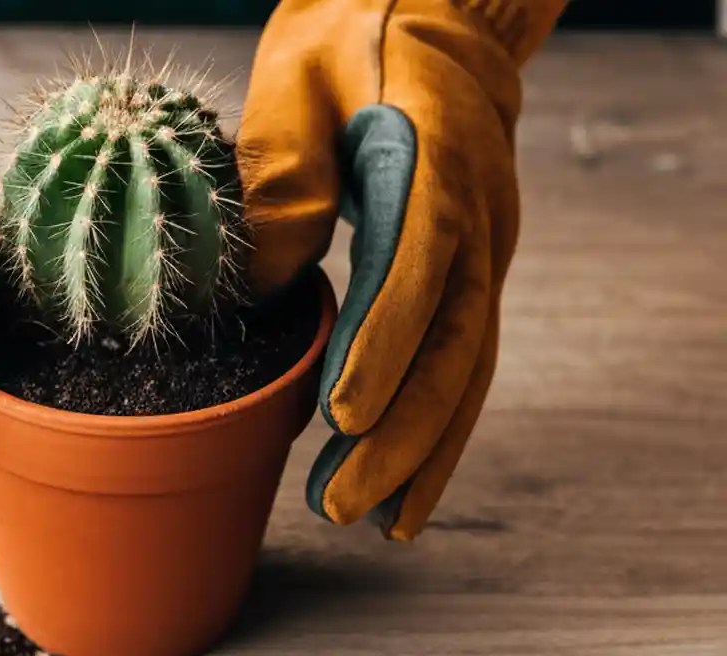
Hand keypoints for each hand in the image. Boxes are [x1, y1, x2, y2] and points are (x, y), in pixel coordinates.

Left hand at [238, 0, 563, 538]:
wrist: (435, 22)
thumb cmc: (351, 40)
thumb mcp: (298, 79)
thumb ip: (281, 170)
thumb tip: (257, 285)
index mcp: (431, 155)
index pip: (420, 255)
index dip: (387, 336)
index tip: (341, 408)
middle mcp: (475, 214)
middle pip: (455, 338)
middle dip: (401, 428)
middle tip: (340, 499)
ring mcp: (483, 250)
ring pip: (469, 367)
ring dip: (423, 450)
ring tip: (375, 520)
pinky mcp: (471, 275)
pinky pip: (464, 363)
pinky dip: (436, 430)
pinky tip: (405, 490)